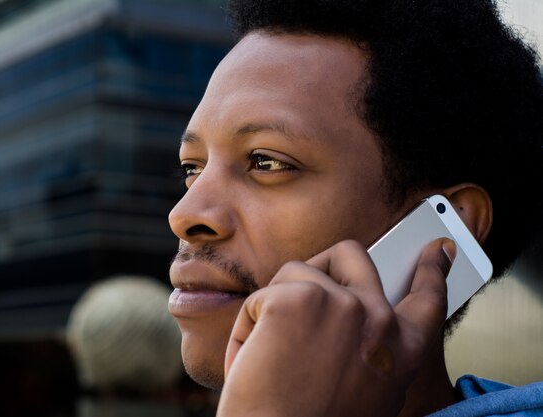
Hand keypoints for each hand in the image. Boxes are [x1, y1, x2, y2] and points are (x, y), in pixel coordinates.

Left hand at [217, 238, 454, 416]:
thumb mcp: (365, 390)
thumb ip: (368, 346)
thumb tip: (351, 304)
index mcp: (402, 350)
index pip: (428, 295)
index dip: (432, 269)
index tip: (439, 249)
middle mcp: (379, 321)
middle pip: (350, 256)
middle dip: (321, 265)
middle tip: (301, 294)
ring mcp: (340, 304)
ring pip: (295, 273)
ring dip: (275, 308)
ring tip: (272, 358)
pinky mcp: (296, 299)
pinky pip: (261, 296)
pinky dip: (247, 326)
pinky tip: (255, 360)